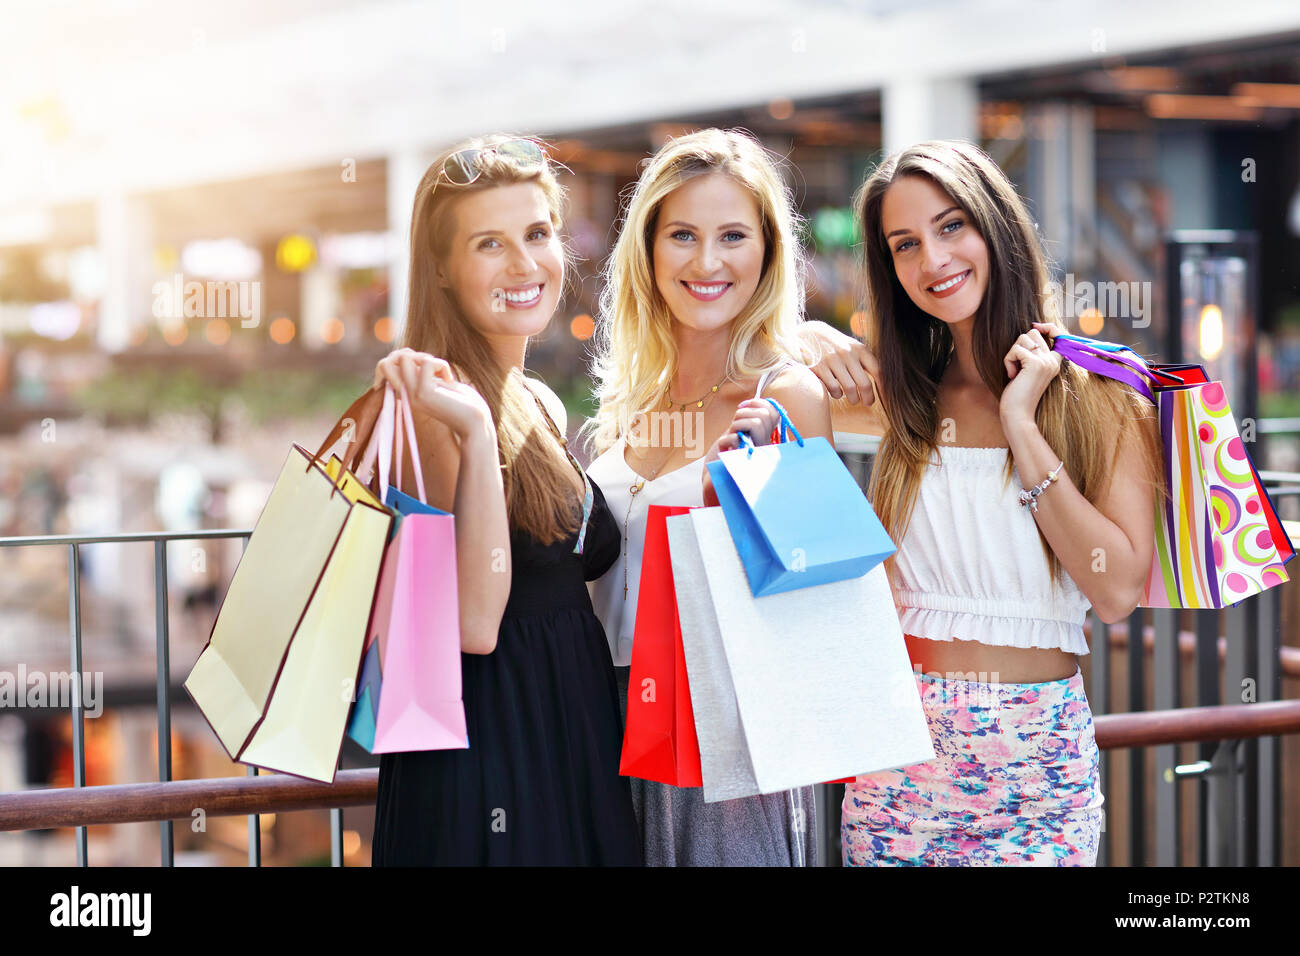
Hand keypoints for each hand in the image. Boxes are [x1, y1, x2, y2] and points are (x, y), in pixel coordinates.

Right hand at [373, 348, 491, 441]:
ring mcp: (412, 395)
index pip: (383, 366)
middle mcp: (405, 395)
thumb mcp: (436, 383)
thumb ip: (422, 372)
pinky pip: (427, 362)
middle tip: (432, 367)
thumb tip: (408, 353)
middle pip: (385, 362)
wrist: (475, 423)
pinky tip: (449, 380)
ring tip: (440, 373)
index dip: (401, 356)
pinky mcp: (425, 393)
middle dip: (411, 354)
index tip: (424, 364)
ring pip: (403, 358)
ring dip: (427, 358)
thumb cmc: (461, 402)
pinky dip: (442, 365)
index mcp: (405, 392)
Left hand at [703, 398, 781, 463]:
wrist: (714, 479)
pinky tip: (723, 449)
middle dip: (743, 414)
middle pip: (764, 415)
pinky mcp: (744, 460)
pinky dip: (724, 440)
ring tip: (730, 437)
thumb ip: (749, 419)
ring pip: (756, 423)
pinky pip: (736, 438)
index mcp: (766, 439)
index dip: (758, 403)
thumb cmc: (725, 455)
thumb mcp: (739, 432)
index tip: (742, 407)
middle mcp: (765, 447)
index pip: (774, 412)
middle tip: (734, 426)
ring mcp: (757, 454)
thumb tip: (756, 400)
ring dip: (736, 425)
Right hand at [799, 321, 879, 404]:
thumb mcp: (850, 346)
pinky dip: (837, 394)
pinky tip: (837, 392)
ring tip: (853, 399)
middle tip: (867, 403)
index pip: (878, 370)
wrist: (808, 334)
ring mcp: (833, 360)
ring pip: (850, 388)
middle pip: (864, 383)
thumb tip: (882, 380)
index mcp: (859, 348)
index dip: (883, 387)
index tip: (886, 397)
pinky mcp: (819, 368)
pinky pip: (834, 388)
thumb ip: (864, 360)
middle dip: (868, 397)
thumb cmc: (834, 345)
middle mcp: (848, 353)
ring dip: (853, 398)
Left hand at [999, 322, 1062, 425]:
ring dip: (1013, 353)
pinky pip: (1015, 350)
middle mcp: (1053, 360)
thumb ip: (1032, 354)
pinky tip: (1012, 376)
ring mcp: (1046, 362)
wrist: (1018, 414)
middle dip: (1019, 345)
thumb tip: (1031, 330)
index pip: (1057, 333)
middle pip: (1033, 333)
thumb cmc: (1018, 394)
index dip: (1046, 326)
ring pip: (1024, 337)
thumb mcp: (1028, 370)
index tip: (1035, 326)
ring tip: (1015, 371)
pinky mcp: (1035, 364)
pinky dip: (1008, 361)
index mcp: (1054, 361)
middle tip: (1017, 365)